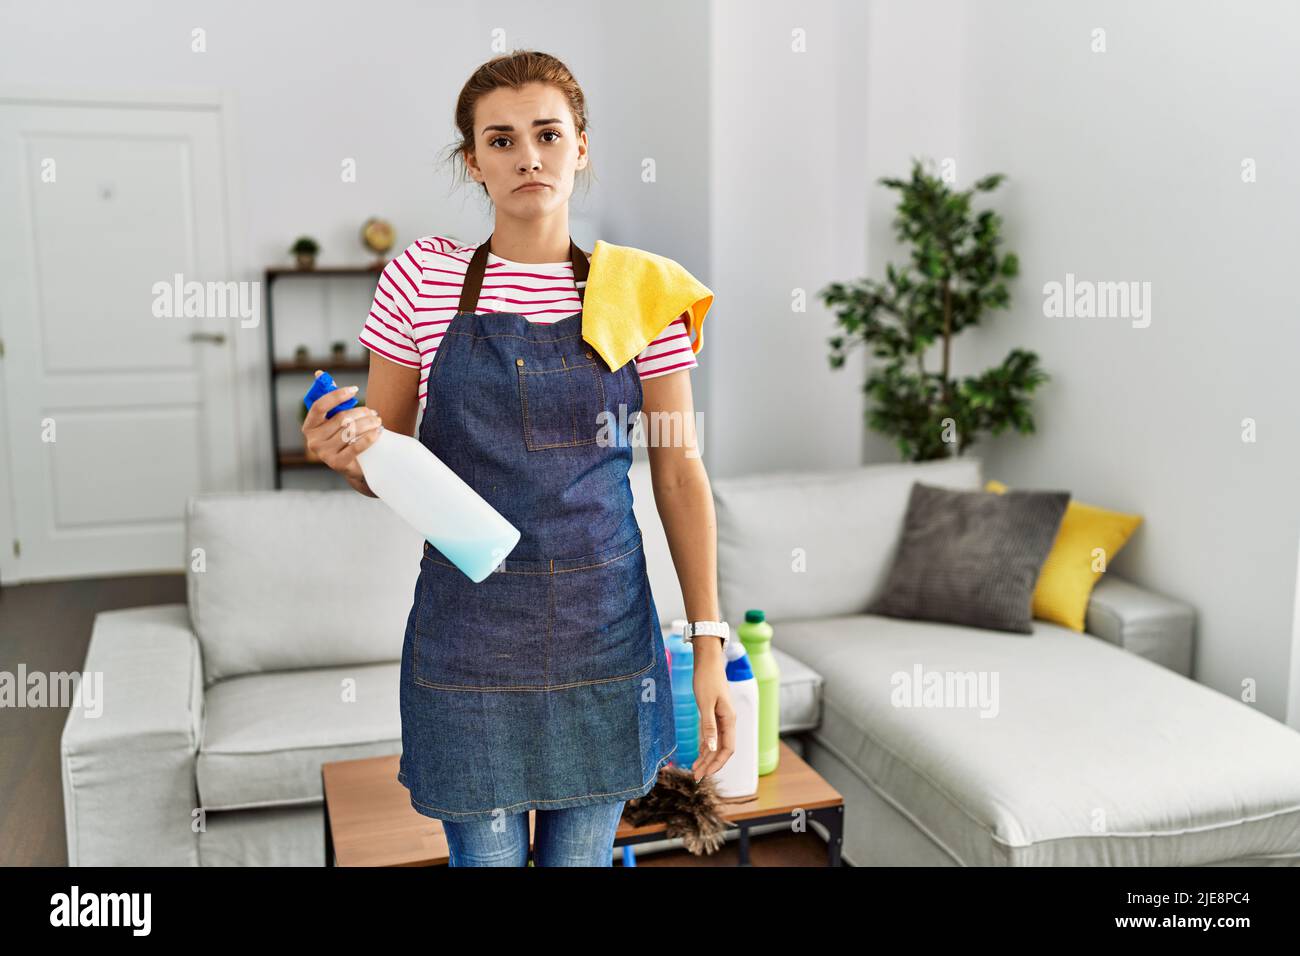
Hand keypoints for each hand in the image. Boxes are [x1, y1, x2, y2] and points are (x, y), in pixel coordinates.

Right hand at [300, 370, 383, 481]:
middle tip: (374, 412)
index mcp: (309, 426)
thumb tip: (319, 373)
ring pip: (350, 431)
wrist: (353, 466)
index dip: (337, 395)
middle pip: (341, 418)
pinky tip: (378, 431)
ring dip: (368, 423)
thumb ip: (329, 398)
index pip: (320, 406)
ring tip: (378, 421)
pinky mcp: (338, 464)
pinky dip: (370, 437)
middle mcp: (313, 441)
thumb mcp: (334, 419)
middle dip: (361, 412)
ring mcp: (324, 454)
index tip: (355, 389)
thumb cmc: (344, 437)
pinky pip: (357, 446)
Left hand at [690, 652, 735, 781]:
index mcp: (729, 719)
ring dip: (707, 757)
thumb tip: (710, 749)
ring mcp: (722, 718)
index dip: (717, 763)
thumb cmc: (707, 679)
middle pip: (722, 749)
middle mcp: (728, 721)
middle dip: (710, 764)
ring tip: (695, 769)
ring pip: (716, 744)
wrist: (707, 661)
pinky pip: (712, 735)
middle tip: (696, 777)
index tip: (705, 774)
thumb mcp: (706, 704)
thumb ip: (709, 726)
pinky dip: (705, 746)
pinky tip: (698, 753)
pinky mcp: (715, 714)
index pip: (728, 749)